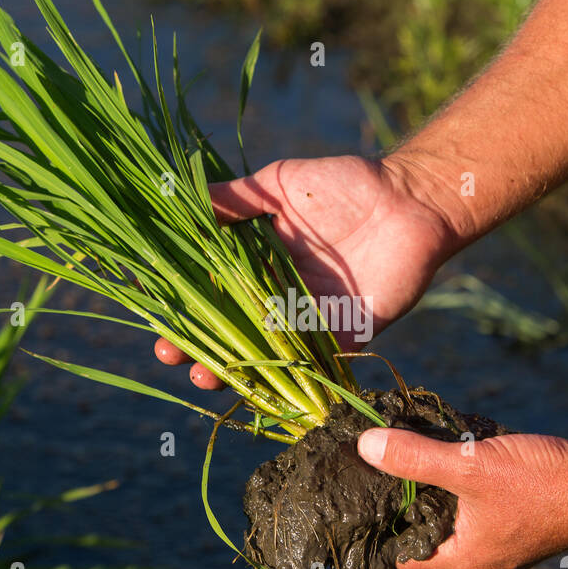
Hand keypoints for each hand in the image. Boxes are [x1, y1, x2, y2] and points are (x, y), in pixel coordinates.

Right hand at [154, 154, 462, 388]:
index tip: (156, 321)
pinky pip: (314, 364)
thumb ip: (235, 199)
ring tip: (205, 377)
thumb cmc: (345, 184)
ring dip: (234, 370)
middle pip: (233, 333)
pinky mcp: (346, 337)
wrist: (410, 199)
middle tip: (171, 356)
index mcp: (261, 266)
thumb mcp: (280, 184)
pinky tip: (261, 384)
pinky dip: (288, 376)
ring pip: (266, 356)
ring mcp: (312, 321)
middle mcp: (282, 299)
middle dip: (199, 348)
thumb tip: (180, 199)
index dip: (184, 310)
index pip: (213, 296)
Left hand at [356, 427, 567, 568]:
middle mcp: (481, 564)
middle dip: (404, 506)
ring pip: (454, 523)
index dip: (374, 534)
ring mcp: (505, 547)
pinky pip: (480, 512)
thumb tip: (365, 447)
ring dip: (436, 492)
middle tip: (378, 471)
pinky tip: (461, 454)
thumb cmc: (542, 482)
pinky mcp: (523, 526)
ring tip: (415, 456)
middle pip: (425, 540)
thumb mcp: (469, 465)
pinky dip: (465, 488)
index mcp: (462, 562)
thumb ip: (415, 458)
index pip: (400, 560)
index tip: (354, 502)